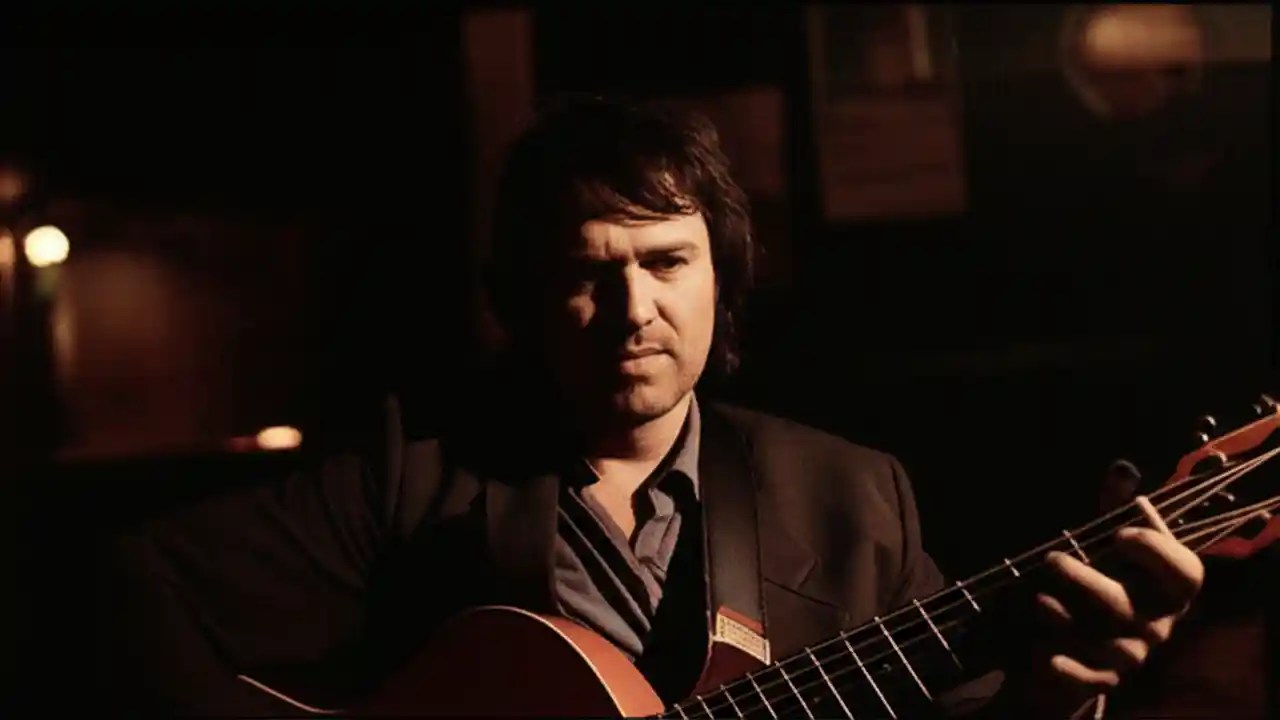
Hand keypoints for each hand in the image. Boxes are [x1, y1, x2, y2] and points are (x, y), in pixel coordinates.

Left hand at [1020, 496, 1204, 718]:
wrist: (1078, 641)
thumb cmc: (1100, 580)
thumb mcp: (1107, 543)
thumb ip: (1115, 508)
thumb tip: (1122, 469)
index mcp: (1166, 589)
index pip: (1185, 574)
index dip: (1157, 552)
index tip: (1121, 532)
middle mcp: (1155, 624)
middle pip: (1130, 607)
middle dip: (1087, 582)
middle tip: (1051, 560)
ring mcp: (1131, 655)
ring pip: (1106, 642)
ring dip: (1066, 619)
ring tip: (1037, 600)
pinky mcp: (1102, 680)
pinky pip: (1088, 679)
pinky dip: (1067, 668)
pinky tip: (1044, 655)